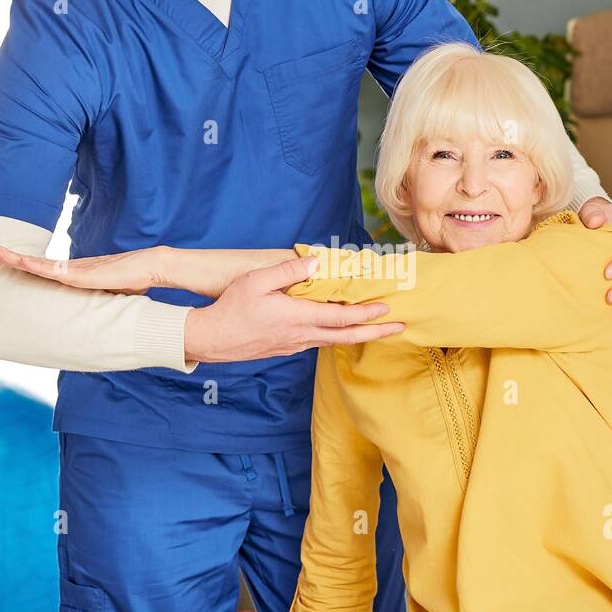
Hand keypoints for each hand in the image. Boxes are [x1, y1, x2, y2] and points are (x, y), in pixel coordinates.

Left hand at [0, 243, 171, 293]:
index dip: (24, 263)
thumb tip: (100, 318)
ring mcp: (73, 269)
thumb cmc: (135, 281)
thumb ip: (100, 302)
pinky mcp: (78, 274)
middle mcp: (71, 268)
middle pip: (33, 262)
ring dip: (12, 257)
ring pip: (35, 263)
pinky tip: (15, 260)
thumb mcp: (112, 296)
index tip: (6, 259)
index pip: (43, 268)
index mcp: (75, 273)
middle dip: (10, 256)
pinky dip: (30, 264)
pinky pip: (48, 268)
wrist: (150, 267)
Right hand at [185, 256, 404, 362]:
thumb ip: (288, 272)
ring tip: (377, 328)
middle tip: (399, 328)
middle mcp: (301, 335)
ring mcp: (295, 345)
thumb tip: (317, 263)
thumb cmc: (231, 308)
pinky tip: (341, 331)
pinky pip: (320, 342)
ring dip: (358, 335)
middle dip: (376, 332)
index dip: (366, 313)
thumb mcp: (256, 282)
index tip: (387, 309)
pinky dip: (338, 336)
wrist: (212, 339)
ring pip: (334, 341)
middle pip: (347, 336)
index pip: (341, 317)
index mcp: (298, 318)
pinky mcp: (287, 348)